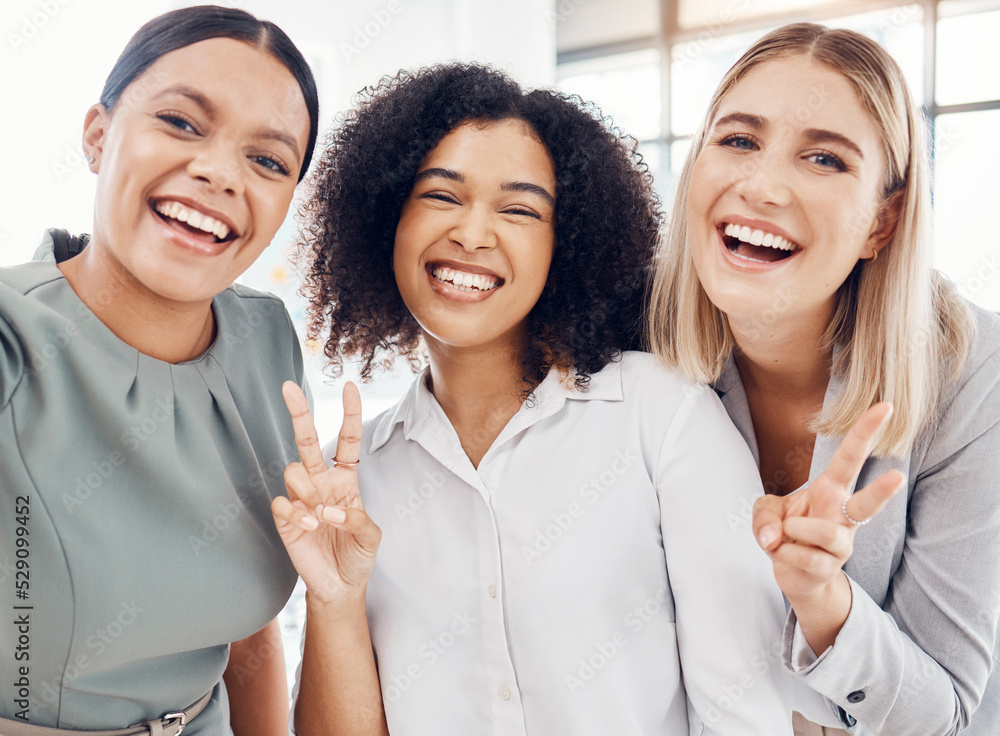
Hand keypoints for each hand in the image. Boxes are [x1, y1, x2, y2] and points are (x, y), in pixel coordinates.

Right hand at [271, 381, 380, 604]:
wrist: (339, 586)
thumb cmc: (358, 555)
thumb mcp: (371, 537)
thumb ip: (356, 520)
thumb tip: (328, 509)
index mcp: (346, 479)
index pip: (348, 440)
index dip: (350, 414)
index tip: (351, 386)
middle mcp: (321, 482)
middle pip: (306, 439)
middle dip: (298, 412)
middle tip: (288, 386)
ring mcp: (301, 498)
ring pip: (293, 469)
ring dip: (307, 489)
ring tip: (318, 514)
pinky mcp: (285, 517)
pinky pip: (282, 501)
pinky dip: (296, 513)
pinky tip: (308, 526)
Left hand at [752, 403, 905, 605]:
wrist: (794, 574)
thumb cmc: (786, 531)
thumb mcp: (766, 512)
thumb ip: (764, 514)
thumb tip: (773, 536)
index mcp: (830, 489)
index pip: (850, 456)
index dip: (866, 431)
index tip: (884, 406)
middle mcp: (842, 515)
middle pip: (867, 503)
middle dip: (883, 491)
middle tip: (897, 477)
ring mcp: (841, 544)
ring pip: (829, 535)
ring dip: (799, 530)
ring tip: (786, 531)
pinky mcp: (830, 567)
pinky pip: (807, 557)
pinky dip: (785, 552)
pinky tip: (781, 551)